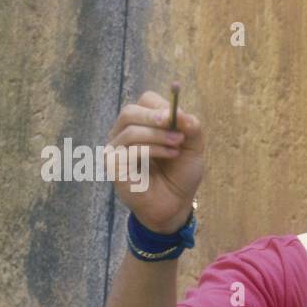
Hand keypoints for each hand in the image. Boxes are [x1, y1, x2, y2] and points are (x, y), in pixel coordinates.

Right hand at [105, 89, 205, 232]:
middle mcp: (124, 134)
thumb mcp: (193, 148)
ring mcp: (116, 150)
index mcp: (142, 125)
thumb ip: (190, 128)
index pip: (145, 103)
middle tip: (173, 124)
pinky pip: (128, 151)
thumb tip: (181, 113)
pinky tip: (170, 155)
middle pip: (130, 112)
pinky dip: (152, 150)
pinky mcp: (114, 166)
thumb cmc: (180, 174)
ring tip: (177, 145)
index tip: (179, 117)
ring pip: (130, 131)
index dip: (162, 106)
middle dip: (155, 117)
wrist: (175, 204)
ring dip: (157, 135)